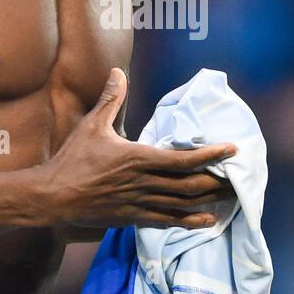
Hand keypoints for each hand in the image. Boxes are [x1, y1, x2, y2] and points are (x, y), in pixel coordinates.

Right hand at [42, 69, 235, 229]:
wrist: (54, 196)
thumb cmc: (73, 159)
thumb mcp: (92, 126)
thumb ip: (110, 100)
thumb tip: (118, 72)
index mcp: (138, 158)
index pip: (182, 158)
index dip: (210, 155)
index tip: (231, 149)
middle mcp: (144, 182)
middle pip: (190, 185)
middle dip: (218, 181)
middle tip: (240, 178)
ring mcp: (140, 203)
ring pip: (183, 204)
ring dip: (210, 201)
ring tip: (232, 197)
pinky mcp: (133, 218)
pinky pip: (168, 221)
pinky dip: (190, 221)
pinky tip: (208, 221)